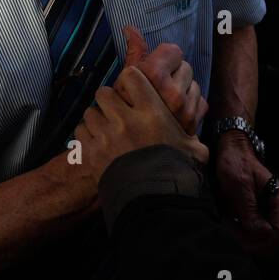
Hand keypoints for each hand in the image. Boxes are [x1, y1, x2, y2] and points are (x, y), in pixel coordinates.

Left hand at [73, 67, 209, 183]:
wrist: (154, 203)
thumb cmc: (176, 172)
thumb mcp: (192, 148)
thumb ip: (190, 134)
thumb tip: (198, 130)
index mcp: (151, 112)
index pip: (131, 76)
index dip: (130, 81)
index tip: (133, 90)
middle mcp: (126, 119)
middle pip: (104, 92)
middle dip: (109, 100)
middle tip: (116, 111)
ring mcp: (106, 135)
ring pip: (89, 111)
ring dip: (97, 118)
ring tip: (105, 128)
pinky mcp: (91, 152)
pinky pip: (80, 131)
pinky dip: (86, 135)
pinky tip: (97, 143)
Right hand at [122, 25, 206, 134]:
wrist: (135, 156)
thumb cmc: (124, 116)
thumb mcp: (123, 83)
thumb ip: (134, 54)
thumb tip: (131, 29)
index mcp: (153, 78)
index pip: (172, 50)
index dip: (163, 58)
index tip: (154, 69)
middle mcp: (172, 93)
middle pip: (185, 66)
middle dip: (173, 74)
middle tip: (158, 86)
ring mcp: (185, 109)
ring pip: (193, 84)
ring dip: (183, 89)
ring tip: (165, 100)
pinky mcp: (194, 122)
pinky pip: (201, 101)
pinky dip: (191, 104)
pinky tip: (176, 111)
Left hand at [213, 133, 278, 255]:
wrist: (232, 150)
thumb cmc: (236, 164)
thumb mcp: (239, 186)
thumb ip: (250, 210)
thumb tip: (261, 235)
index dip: (263, 242)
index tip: (242, 234)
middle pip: (274, 241)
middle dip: (253, 241)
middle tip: (233, 227)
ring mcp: (272, 211)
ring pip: (265, 239)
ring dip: (247, 237)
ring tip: (231, 222)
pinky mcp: (263, 213)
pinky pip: (258, 232)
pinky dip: (244, 232)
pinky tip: (233, 221)